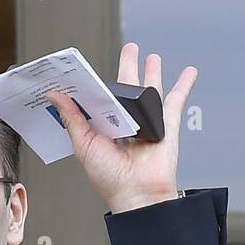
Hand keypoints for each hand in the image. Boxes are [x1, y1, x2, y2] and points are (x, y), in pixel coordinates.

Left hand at [45, 42, 196, 214]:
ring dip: (153, 73)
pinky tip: (188, 73)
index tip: (91, 69)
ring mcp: (147, 125)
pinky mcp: (166, 126)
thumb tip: (56, 95)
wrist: (136, 194)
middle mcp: (126, 125)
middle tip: (129, 50)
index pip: (100, 100)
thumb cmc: (110, 179)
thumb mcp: (83, 144)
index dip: (96, 84)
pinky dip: (184, 85)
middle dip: (128, 68)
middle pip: (127, 90)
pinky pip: (176, 101)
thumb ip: (71, 118)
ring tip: (152, 57)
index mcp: (105, 129)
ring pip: (150, 93)